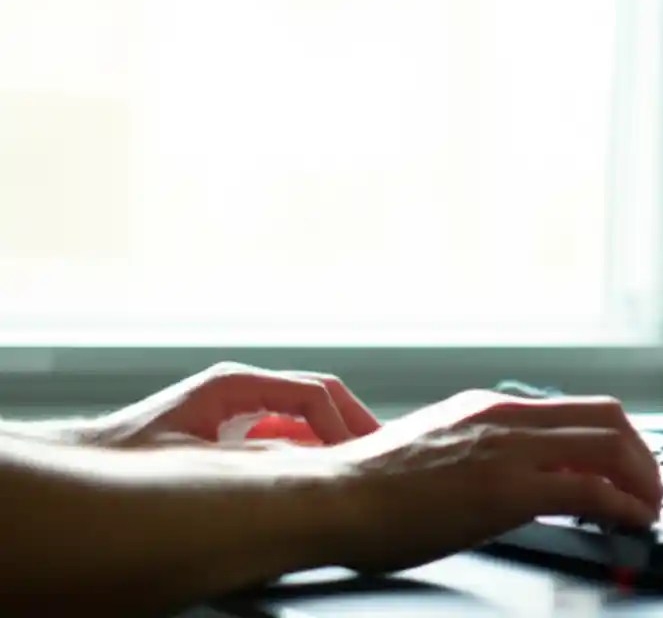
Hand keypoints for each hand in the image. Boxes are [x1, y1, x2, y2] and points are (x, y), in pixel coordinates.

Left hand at [91, 362, 380, 447]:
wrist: (87, 468)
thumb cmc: (132, 462)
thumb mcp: (203, 459)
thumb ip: (261, 454)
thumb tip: (312, 461)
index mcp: (234, 384)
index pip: (311, 392)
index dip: (342, 424)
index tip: (358, 456)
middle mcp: (239, 387)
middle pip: (316, 396)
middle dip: (351, 424)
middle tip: (381, 452)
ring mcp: (236, 405)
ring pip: (304, 413)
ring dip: (333, 437)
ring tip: (358, 464)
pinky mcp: (232, 425)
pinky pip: (284, 430)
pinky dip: (308, 447)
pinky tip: (318, 473)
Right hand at [323, 390, 662, 573]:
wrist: (333, 498)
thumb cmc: (368, 487)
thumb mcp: (436, 450)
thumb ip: (477, 452)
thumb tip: (508, 476)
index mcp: (490, 407)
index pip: (578, 409)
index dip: (618, 438)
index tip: (630, 467)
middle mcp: (506, 417)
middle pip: (608, 417)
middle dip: (642, 454)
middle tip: (651, 488)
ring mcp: (508, 449)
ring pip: (608, 445)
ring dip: (642, 477)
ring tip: (649, 507)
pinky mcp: (507, 489)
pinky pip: (589, 489)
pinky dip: (624, 505)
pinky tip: (632, 522)